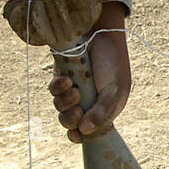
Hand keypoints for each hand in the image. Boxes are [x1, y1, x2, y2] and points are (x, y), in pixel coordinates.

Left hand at [48, 0, 131, 143]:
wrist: (101, 33)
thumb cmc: (113, 62)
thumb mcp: (115, 90)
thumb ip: (102, 113)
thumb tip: (84, 131)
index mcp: (103, 109)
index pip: (88, 131)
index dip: (80, 135)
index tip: (77, 133)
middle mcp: (86, 102)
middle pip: (70, 123)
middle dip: (70, 120)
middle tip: (77, 111)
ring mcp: (73, 90)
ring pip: (60, 108)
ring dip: (65, 102)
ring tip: (74, 89)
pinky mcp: (61, 78)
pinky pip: (53, 90)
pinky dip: (58, 88)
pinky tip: (67, 79)